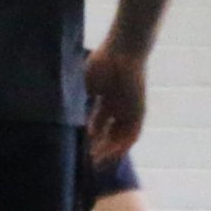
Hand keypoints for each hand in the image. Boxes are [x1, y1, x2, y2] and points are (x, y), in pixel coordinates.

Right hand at [82, 44, 148, 164]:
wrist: (123, 50)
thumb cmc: (103, 62)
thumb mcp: (88, 85)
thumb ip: (82, 102)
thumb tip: (70, 119)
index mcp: (106, 99)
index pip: (98, 124)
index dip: (89, 137)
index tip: (78, 147)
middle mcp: (118, 107)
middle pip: (108, 133)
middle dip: (98, 147)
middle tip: (87, 160)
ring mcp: (129, 110)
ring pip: (120, 136)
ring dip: (109, 150)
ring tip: (96, 160)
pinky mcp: (139, 111)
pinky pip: (133, 134)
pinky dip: (123, 145)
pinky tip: (112, 154)